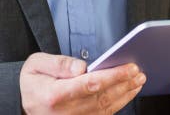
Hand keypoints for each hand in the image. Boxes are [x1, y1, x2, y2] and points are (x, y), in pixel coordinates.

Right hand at [20, 52, 144, 113]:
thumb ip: (58, 63)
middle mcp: (65, 112)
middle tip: (140, 71)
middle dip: (125, 83)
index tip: (131, 67)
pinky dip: (119, 103)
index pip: (90, 84)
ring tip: (139, 79)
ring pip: (106, 107)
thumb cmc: (33, 83)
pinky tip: (129, 91)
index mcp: (54, 95)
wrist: (25, 105)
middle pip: (102, 97)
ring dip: (126, 93)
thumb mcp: (36, 65)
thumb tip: (81, 67)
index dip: (114, 75)